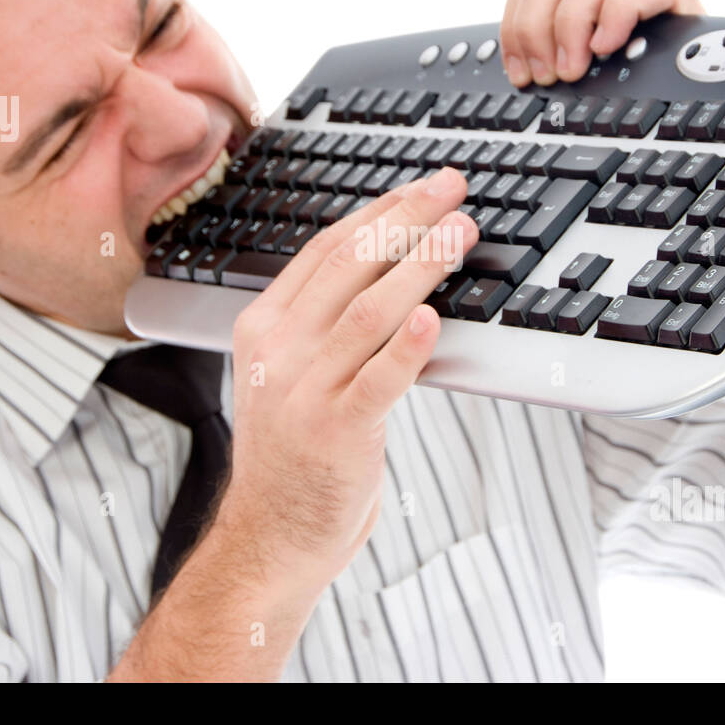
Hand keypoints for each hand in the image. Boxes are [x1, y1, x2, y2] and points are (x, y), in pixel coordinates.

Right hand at [218, 167, 476, 591]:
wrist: (270, 536)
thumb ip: (323, 324)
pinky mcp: (336, 434)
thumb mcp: (286, 375)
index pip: (325, 250)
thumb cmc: (292, 453)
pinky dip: (407, 347)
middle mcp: (278, 353)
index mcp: (263, 328)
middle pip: (349, 266)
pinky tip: (432, 318)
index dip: (380, 211)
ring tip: (461, 234)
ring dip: (421, 266)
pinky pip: (378, 381)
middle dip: (408, 220)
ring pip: (369, 312)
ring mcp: (304, 392)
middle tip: (453, 192)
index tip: (422, 189)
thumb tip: (391, 267)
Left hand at [499, 0, 703, 87]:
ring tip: (576, 69)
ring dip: (576, 20)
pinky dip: (622, 14)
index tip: (520, 72)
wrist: (689, 82)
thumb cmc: (626, 76)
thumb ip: (551, 59)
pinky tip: (608, 47)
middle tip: (546, 74)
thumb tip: (524, 75)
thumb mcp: (578, 69)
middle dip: (538, 23)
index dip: (516, 22)